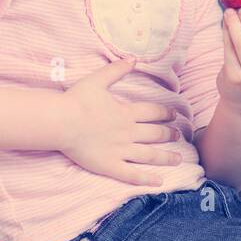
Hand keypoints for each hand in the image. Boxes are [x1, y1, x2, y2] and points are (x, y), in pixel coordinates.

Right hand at [59, 56, 181, 185]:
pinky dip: (147, 179)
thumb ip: (117, 69)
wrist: (62, 122)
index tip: (175, 115)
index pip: (153, 113)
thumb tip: (133, 58)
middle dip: (169, 134)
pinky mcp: (110, 166)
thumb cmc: (77, 100)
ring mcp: (121, 151)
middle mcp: (128, 132)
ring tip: (179, 159)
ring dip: (166, 157)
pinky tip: (159, 182)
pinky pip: (132, 175)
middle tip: (178, 136)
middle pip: (155, 134)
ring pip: (150, 155)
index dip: (166, 114)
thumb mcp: (98, 79)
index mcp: (126, 112)